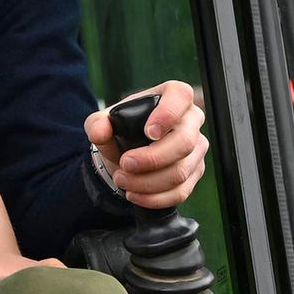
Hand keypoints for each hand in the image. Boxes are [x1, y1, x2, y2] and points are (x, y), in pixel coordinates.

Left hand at [84, 80, 207, 209]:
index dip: (168, 114)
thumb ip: (97, 124)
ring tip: (122, 180)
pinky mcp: (195, 172)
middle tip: (125, 164)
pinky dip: (154, 198)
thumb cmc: (121, 129)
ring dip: (148, 182)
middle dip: (151, 159)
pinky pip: (181, 191)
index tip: (148, 132)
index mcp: (171, 96)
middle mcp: (190, 120)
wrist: (125, 152)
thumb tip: (99, 132)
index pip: (181, 95)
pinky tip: (134, 194)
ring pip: (181, 171)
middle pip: (184, 142)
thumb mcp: (102, 122)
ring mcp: (196, 147)